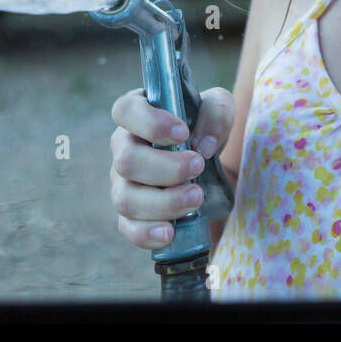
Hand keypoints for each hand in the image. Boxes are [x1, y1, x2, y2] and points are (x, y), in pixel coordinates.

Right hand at [109, 86, 234, 248]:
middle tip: (198, 166)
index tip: (182, 133)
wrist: (206, 158)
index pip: (124, 111)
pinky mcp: (130, 213)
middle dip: (166, 169)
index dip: (149, 123)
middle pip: (126, 161)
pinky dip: (146, 233)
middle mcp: (123, 147)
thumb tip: (204, 146)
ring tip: (196, 198)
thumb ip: (216, 115)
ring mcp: (122, 182)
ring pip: (126, 198)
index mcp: (137, 114)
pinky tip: (169, 233)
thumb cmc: (203, 125)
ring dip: (163, 202)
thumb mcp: (218, 108)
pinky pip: (128, 227)